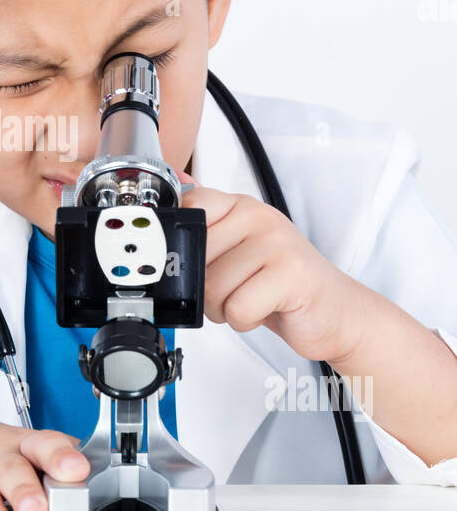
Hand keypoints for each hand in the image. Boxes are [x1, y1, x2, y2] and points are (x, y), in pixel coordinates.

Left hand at [179, 169, 364, 365]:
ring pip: (212, 287)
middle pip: (195, 259)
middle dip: (207, 289)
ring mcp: (277, 244)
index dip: (182, 243)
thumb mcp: (241, 247)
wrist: (336, 312)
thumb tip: (175, 189)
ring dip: (225, 308)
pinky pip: (237, 308)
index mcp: (242, 207)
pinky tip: (265, 310)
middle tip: (237, 289)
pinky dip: (244, 321)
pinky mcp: (290, 275)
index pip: (191, 207)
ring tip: (253, 299)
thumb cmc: (284, 283)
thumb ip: (210, 224)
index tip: (197, 261)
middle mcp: (260, 218)